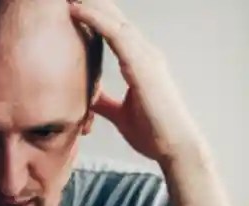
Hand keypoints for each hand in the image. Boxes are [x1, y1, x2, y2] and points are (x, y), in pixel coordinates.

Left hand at [68, 0, 204, 165]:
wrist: (175, 148)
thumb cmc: (153, 133)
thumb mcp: (120, 115)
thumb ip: (104, 102)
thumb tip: (87, 97)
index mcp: (140, 62)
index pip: (115, 29)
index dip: (96, 14)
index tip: (72, 3)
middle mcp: (145, 54)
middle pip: (115, 18)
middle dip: (93, 2)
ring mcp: (146, 57)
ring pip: (114, 19)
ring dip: (91, 4)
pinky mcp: (143, 65)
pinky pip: (116, 34)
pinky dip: (96, 19)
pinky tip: (77, 9)